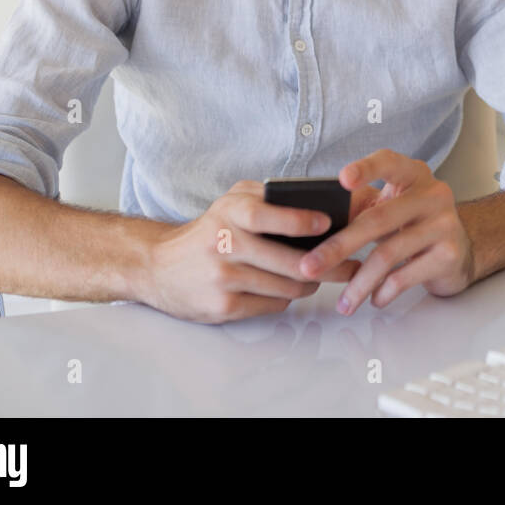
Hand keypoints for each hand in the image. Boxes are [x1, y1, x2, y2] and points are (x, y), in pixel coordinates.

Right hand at [142, 180, 357, 323]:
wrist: (157, 267)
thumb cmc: (208, 231)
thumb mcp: (230, 202)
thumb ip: (268, 197)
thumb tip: (320, 203)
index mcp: (228, 213)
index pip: (266, 214)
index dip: (300, 220)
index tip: (328, 224)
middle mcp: (224, 244)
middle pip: (290, 262)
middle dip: (327, 264)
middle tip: (347, 262)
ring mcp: (223, 278)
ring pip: (287, 288)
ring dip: (309, 283)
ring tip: (318, 275)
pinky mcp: (222, 308)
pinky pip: (272, 306)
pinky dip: (285, 298)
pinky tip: (286, 289)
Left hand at [300, 149, 475, 313]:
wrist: (459, 251)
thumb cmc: (414, 225)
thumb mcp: (391, 208)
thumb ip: (362, 208)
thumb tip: (317, 226)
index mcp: (414, 175)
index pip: (389, 162)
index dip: (366, 169)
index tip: (342, 180)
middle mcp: (433, 194)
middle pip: (378, 219)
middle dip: (339, 246)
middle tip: (309, 266)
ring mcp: (444, 224)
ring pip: (389, 253)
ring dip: (359, 282)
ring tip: (343, 302)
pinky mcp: (449, 254)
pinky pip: (406, 275)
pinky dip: (384, 291)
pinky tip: (374, 299)